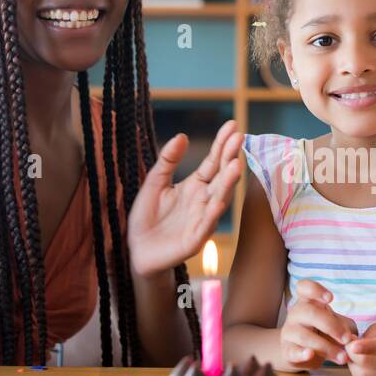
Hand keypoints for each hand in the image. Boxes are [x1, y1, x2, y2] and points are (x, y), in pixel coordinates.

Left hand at [127, 120, 242, 278]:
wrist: (136, 250)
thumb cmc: (147, 216)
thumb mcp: (154, 182)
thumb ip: (168, 161)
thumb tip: (182, 135)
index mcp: (195, 186)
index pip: (213, 162)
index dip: (223, 144)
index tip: (232, 125)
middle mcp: (204, 201)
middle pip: (220, 177)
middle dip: (230, 158)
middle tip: (239, 138)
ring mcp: (202, 221)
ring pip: (218, 200)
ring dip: (227, 185)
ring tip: (235, 165)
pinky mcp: (193, 241)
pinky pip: (205, 227)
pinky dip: (212, 216)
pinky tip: (218, 204)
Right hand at [279, 279, 357, 367]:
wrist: (305, 353)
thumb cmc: (324, 333)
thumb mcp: (338, 325)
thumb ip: (346, 328)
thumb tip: (352, 340)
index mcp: (307, 302)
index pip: (304, 287)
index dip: (315, 290)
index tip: (331, 298)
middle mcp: (295, 314)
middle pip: (309, 312)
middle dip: (331, 326)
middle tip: (346, 339)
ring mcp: (289, 332)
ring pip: (304, 336)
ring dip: (326, 347)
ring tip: (343, 357)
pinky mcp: (287, 351)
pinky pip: (293, 351)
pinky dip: (302, 353)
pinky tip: (310, 354)